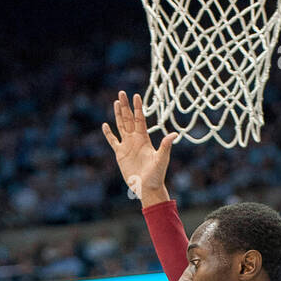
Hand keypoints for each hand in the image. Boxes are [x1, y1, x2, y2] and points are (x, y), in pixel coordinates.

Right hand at [102, 91, 177, 206]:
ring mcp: (127, 146)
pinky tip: (105, 125)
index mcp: (144, 139)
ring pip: (121, 126)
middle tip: (122, 93)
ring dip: (118, 115)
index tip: (136, 96)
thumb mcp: (162, 159)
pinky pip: (113, 141)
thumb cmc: (157, 175)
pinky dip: (109, 134)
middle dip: (126, 106)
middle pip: (129, 119)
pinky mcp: (120, 154)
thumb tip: (174, 135)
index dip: (137, 108)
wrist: (147, 188)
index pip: (140, 119)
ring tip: (116, 102)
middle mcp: (135, 140)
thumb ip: (166, 145)